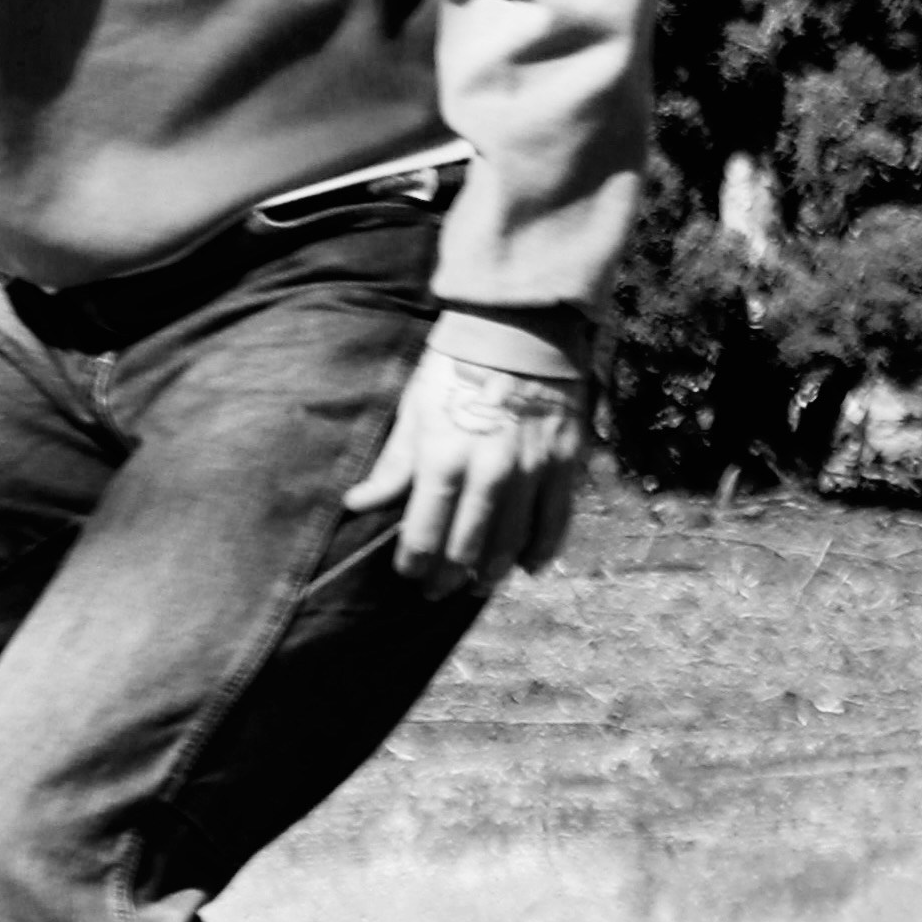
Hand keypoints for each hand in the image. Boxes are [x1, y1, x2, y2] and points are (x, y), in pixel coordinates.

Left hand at [344, 320, 593, 586]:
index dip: (414, 563)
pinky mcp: (563, 465)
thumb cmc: (455, 368)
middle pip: (466, 547)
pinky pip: (554, 522)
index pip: (424, 534)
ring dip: (491, 573)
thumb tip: (358, 504)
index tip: (409, 575)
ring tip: (476, 585)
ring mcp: (530, 472)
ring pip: (511, 543)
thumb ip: (393, 466)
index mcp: (443, 460)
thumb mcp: (415, 410)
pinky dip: (540, 550)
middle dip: (448, 576)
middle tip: (437, 590)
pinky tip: (526, 566)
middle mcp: (488, 474)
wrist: (519, 331)